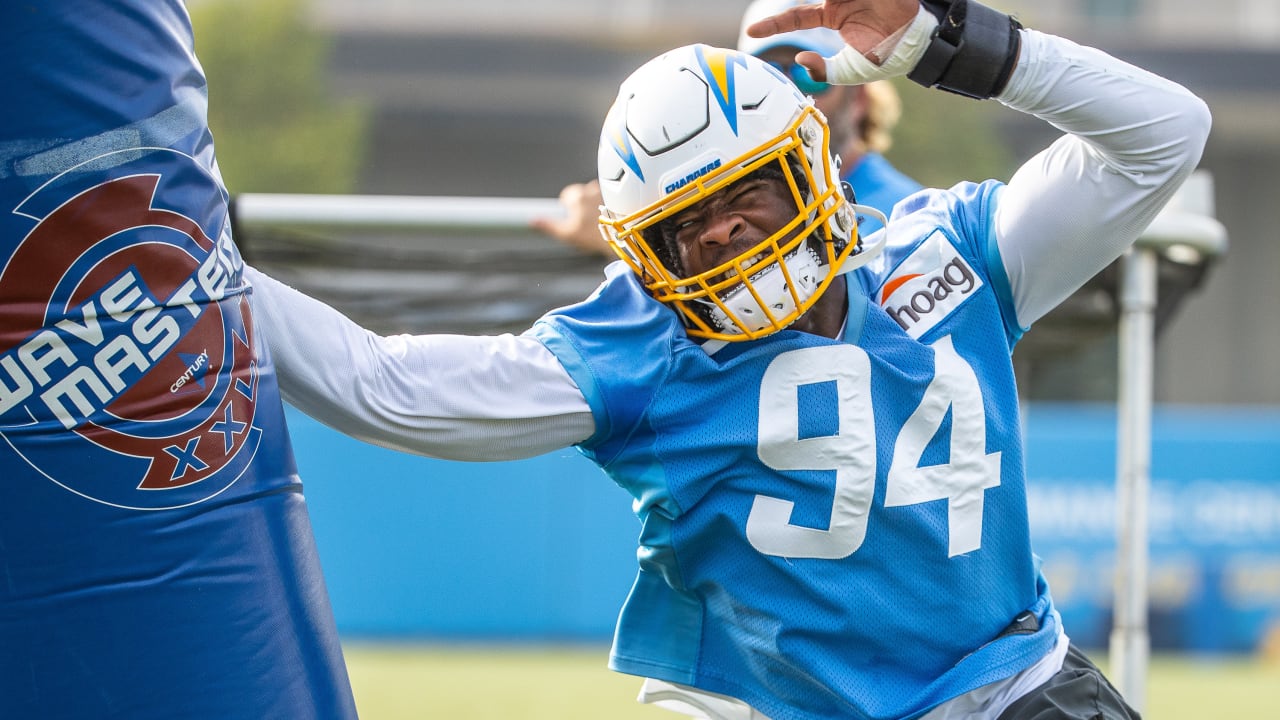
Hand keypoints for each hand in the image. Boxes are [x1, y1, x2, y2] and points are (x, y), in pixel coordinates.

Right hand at [531, 179, 612, 256]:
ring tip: (600, 220)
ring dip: (596, 204)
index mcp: (577, 196)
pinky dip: (608, 204)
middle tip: (588, 222)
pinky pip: (609, 197)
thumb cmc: (595, 236)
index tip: (575, 218)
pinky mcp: (619, 196)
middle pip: (581, 194)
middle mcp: (591, 189)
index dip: (568, 208)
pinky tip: (610, 217)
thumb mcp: (568, 234)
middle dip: (582, 205)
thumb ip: (549, 225)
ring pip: (595, 195)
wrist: (623, 237)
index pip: (566, 195)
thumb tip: (533, 221)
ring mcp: (606, 191)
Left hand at [745, 0, 919, 80]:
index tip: (751, 33)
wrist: (915, 46)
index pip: (795, 18)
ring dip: (824, 1)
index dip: (773, 25)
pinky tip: (840, 3)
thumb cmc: (883, 57)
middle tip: (758, 28)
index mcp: (832, 16)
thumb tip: (798, 61)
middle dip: (787, 4)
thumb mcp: (847, 71)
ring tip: (821, 12)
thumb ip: (822, 70)